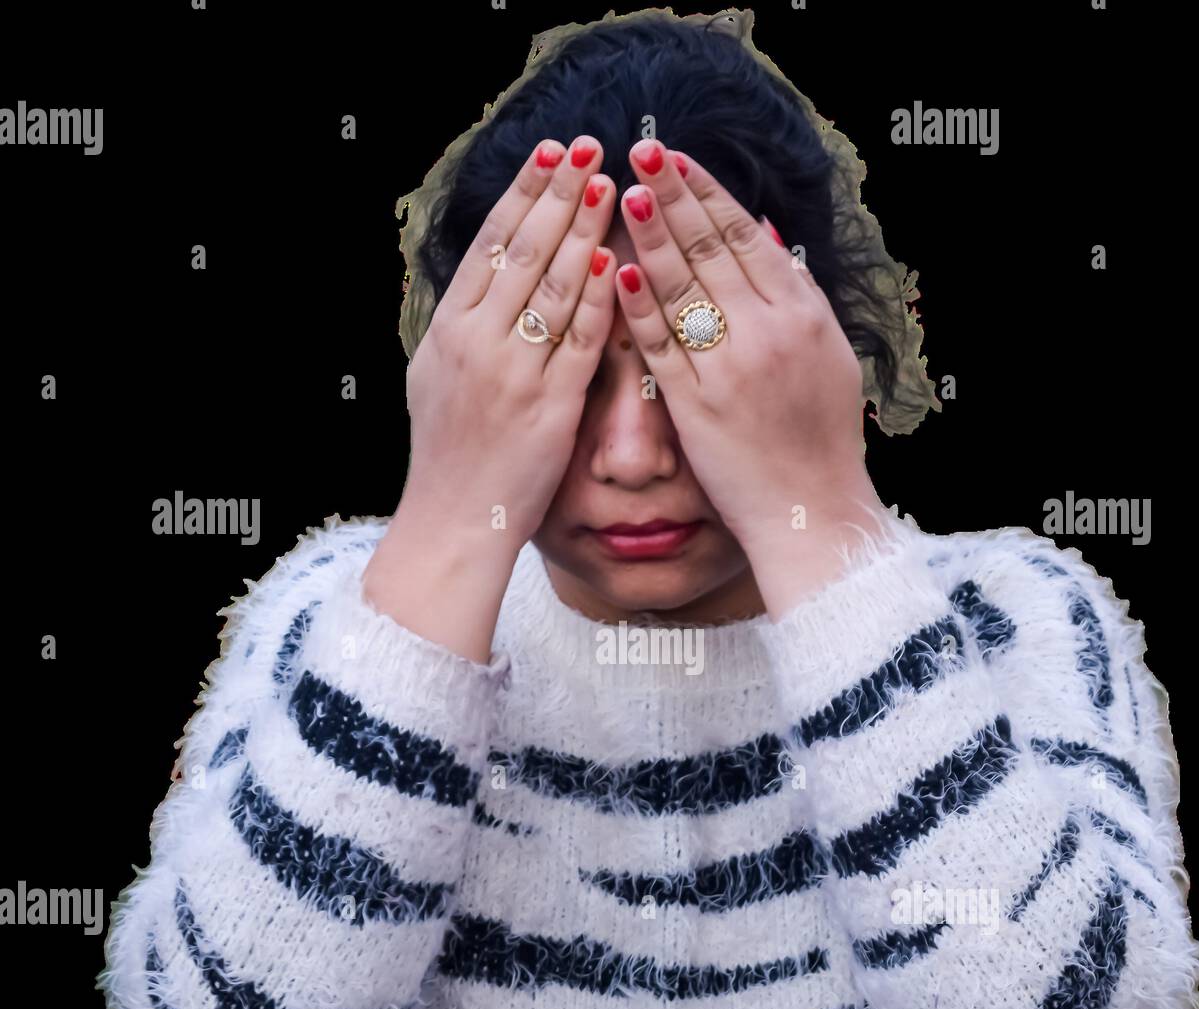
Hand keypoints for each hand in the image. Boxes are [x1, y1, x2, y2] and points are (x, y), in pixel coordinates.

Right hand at [365, 134, 618, 661]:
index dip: (522, 195)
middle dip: (556, 193)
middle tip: (588, 147)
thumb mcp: (437, 380)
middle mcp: (475, 341)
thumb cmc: (450, 457)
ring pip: (549, 284)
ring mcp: (511, 373)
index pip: (489, 245)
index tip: (550, 155)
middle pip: (521, 251)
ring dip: (581, 228)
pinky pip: (576, 342)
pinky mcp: (546, 407)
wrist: (452, 522)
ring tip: (610, 184)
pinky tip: (612, 261)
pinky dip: (594, 299)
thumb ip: (463, 330)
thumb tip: (484, 284)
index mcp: (448, 330)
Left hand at [613, 140, 889, 613]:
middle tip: (640, 151)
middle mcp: (768, 331)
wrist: (812, 510)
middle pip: (711, 249)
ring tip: (621, 193)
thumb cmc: (822, 439)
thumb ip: (798, 297)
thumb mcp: (829, 357)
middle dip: (672, 195)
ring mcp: (730, 367)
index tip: (677, 159)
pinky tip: (617, 269)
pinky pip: (661, 345)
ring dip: (651, 235)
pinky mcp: (697, 405)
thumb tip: (770, 238)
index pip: (745, 237)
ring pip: (683, 287)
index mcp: (803, 314)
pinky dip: (639, 305)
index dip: (708, 194)